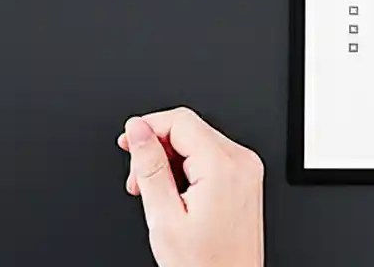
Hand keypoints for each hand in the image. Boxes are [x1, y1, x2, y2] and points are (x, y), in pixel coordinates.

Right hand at [117, 107, 263, 266]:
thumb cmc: (205, 266)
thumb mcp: (164, 218)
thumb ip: (149, 167)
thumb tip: (137, 130)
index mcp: (224, 167)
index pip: (180, 120)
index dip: (147, 127)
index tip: (127, 142)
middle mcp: (241, 163)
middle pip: (188, 129)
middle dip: (155, 148)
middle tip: (136, 178)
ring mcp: (246, 171)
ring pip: (196, 141)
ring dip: (168, 160)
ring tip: (152, 192)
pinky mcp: (244, 180)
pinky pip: (209, 157)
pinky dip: (185, 168)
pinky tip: (172, 193)